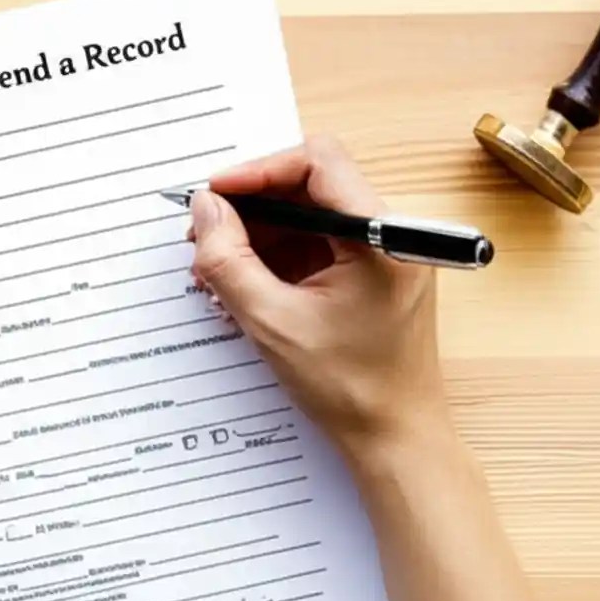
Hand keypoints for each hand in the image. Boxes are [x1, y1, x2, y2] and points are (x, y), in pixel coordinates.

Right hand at [189, 137, 448, 455]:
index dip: (257, 171)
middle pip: (309, 185)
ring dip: (258, 234)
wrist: (394, 438)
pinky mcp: (369, 274)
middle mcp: (388, 235)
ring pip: (307, 215)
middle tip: (205, 233)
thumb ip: (229, 260)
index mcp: (380, 237)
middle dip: (251, 206)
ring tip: (216, 268)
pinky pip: (315, 244)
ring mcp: (381, 254)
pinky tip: (242, 283)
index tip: (215, 194)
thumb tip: (204, 210)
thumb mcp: (271, 322)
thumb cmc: (350, 389)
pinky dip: (275, 256)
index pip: (317, 162)